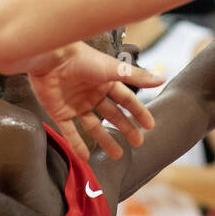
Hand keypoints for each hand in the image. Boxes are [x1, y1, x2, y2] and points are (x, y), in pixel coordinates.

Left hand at [27, 42, 162, 161]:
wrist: (52, 59)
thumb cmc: (84, 60)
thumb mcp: (113, 69)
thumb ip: (137, 77)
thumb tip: (162, 78)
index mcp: (106, 82)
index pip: (126, 100)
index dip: (138, 112)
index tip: (150, 125)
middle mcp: (92, 94)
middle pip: (112, 114)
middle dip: (125, 127)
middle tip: (138, 142)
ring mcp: (76, 104)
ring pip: (93, 126)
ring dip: (105, 140)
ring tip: (117, 154)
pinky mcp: (59, 112)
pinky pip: (70, 132)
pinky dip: (77, 144)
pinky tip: (85, 157)